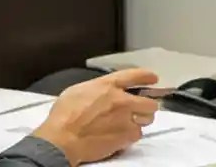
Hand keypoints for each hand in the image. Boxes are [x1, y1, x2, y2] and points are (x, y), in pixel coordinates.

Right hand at [31, 68, 160, 165]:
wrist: (62, 140)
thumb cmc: (64, 116)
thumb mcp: (77, 91)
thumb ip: (95, 88)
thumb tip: (101, 90)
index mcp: (107, 85)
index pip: (135, 75)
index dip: (147, 76)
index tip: (153, 78)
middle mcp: (121, 100)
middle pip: (150, 101)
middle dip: (147, 105)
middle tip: (140, 109)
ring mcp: (126, 118)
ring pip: (148, 118)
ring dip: (141, 120)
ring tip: (131, 123)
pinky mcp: (126, 136)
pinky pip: (138, 134)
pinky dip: (132, 135)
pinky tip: (122, 135)